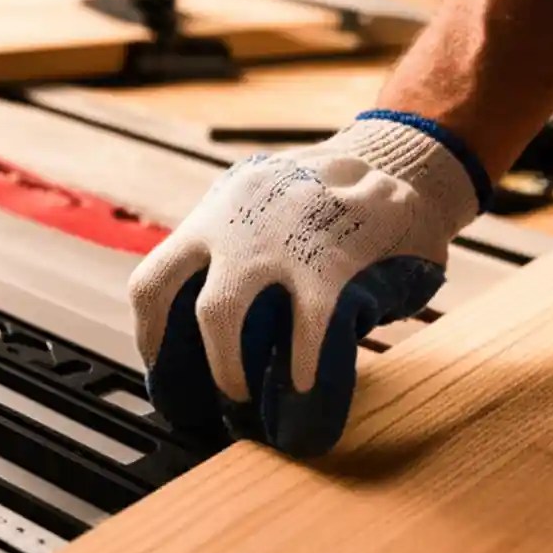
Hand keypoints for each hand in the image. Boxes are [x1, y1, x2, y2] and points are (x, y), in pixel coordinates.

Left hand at [128, 111, 491, 457]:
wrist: (404, 156)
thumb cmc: (330, 192)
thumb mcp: (266, 198)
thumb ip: (234, 242)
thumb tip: (207, 315)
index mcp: (215, 213)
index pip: (154, 276)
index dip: (148, 330)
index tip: (162, 362)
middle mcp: (230, 223)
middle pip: (163, 290)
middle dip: (169, 346)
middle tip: (199, 387)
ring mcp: (272, 240)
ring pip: (218, 311)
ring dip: (221, 364)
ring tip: (240, 396)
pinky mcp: (327, 259)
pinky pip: (303, 323)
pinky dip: (300, 361)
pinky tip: (303, 383)